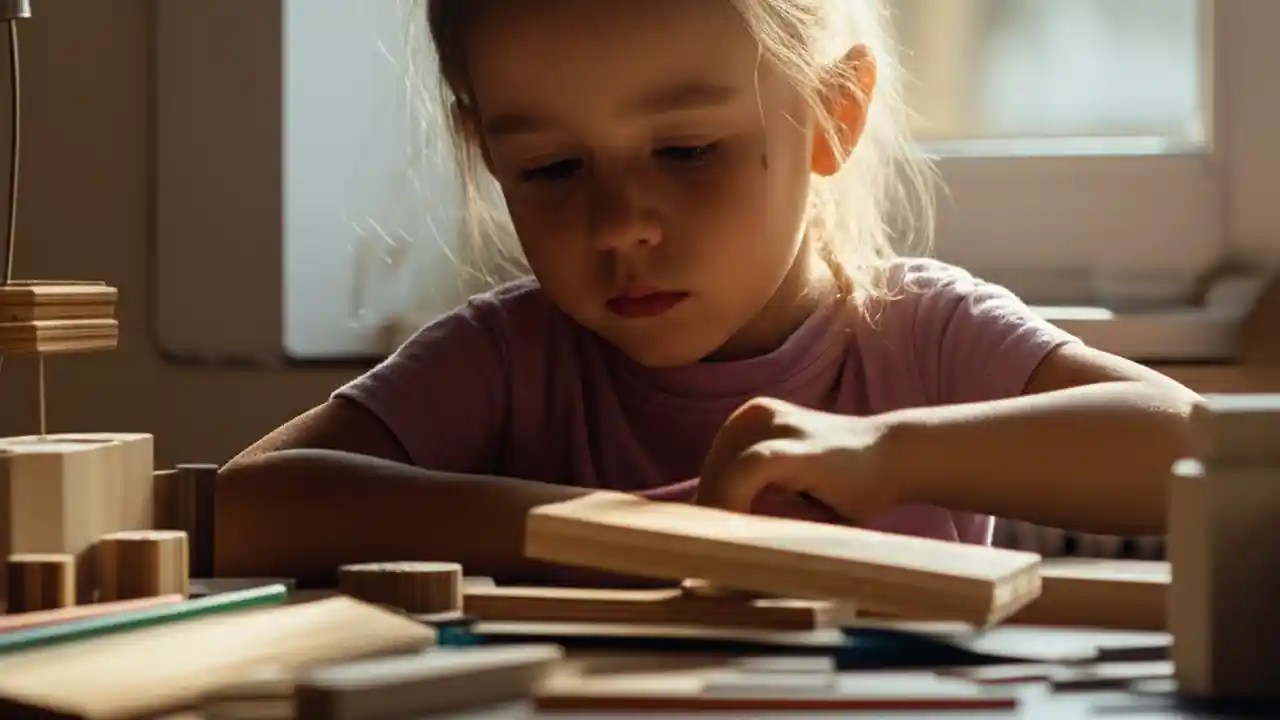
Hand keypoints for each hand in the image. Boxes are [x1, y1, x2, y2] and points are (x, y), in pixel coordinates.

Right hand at [695, 397, 898, 524]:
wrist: (882, 449)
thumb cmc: (861, 496)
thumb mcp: (833, 525)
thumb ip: (789, 534)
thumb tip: (743, 552)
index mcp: (808, 454)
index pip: (751, 468)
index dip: (726, 500)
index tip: (721, 537)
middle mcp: (785, 423)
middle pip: (725, 465)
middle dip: (713, 503)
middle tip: (715, 537)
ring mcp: (766, 410)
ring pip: (717, 457)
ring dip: (714, 488)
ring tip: (725, 516)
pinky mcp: (756, 409)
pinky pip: (723, 446)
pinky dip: (721, 471)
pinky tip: (732, 492)